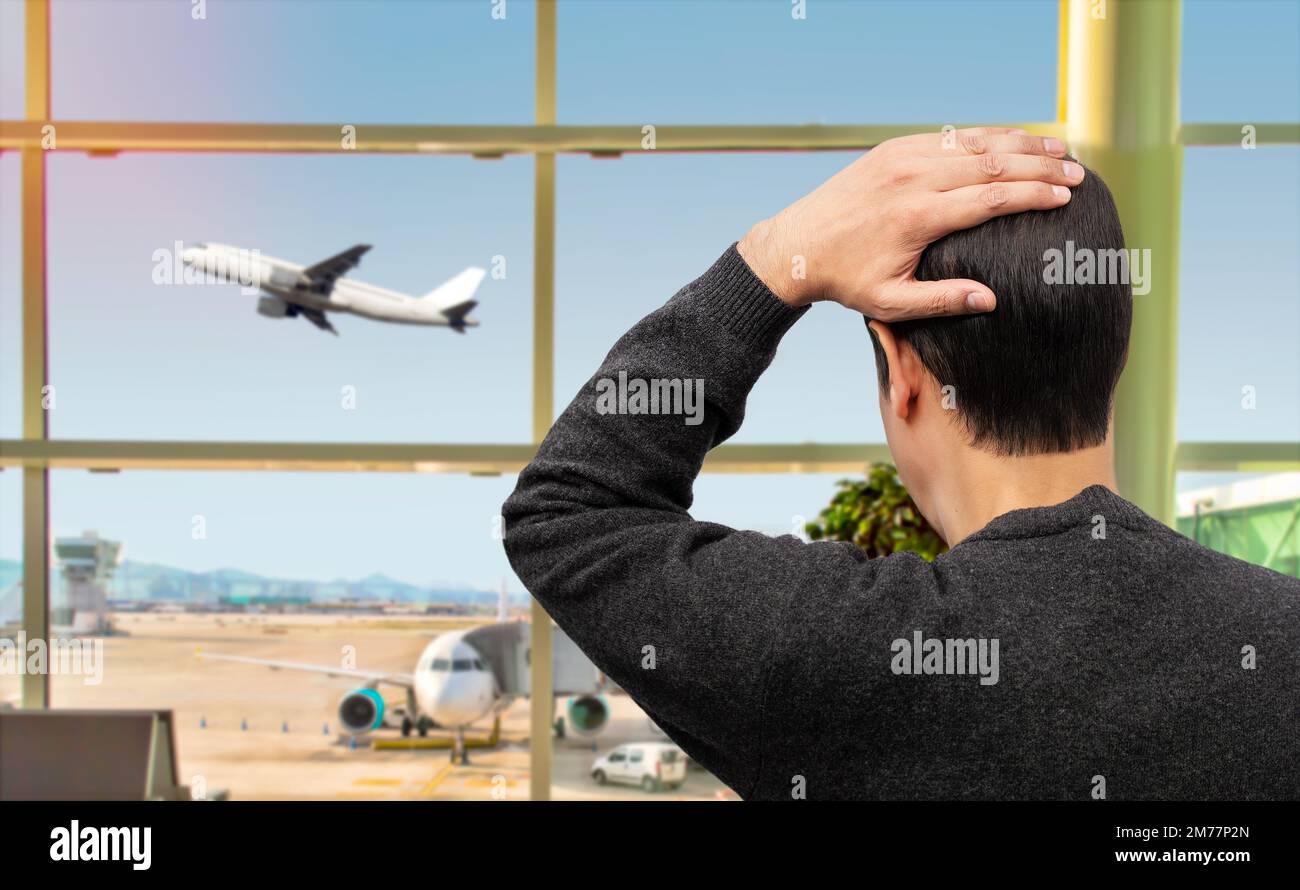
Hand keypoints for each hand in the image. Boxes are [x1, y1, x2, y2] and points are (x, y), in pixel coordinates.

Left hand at [736, 127, 1083, 319]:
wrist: (798, 247)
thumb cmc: (847, 281)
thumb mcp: (891, 303)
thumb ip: (942, 301)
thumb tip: (993, 301)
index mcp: (917, 217)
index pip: (990, 198)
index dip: (1033, 196)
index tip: (1066, 197)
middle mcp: (912, 179)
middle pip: (991, 164)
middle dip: (1039, 168)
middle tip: (1078, 174)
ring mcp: (902, 157)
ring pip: (973, 143)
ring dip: (1020, 145)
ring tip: (1060, 152)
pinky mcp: (893, 148)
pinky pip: (950, 137)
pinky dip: (987, 136)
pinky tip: (1014, 141)